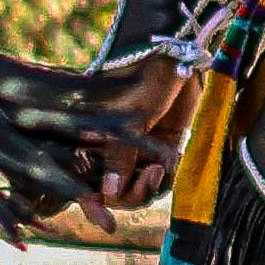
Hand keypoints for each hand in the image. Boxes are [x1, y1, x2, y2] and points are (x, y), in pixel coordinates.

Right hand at [83, 49, 190, 210]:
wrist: (179, 55)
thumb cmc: (143, 79)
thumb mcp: (128, 119)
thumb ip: (118, 157)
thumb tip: (108, 195)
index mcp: (90, 138)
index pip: (85, 180)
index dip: (96, 200)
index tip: (112, 210)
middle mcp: (111, 146)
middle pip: (116, 192)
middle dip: (132, 193)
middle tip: (150, 176)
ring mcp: (137, 147)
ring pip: (141, 186)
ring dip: (152, 185)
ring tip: (161, 167)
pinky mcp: (161, 144)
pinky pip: (163, 175)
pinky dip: (168, 176)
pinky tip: (172, 161)